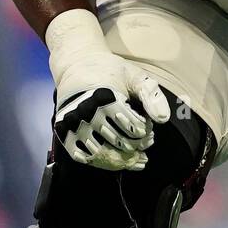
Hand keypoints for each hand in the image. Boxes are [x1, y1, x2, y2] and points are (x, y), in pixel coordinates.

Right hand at [46, 10, 169, 170]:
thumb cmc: (110, 70)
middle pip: (120, 143)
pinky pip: (84, 157)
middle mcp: (85, 111)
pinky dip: (102, 162)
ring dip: (123, 158)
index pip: (133, 128)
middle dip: (138, 145)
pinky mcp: (64, 132)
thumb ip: (151, 94)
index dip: (146, 131)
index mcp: (104, 96)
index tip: (149, 128)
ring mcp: (72, 124)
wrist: (77, 64)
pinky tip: (116, 159)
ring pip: (102, 154)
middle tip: (146, 141)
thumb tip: (163, 119)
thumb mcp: (134, 75)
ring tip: (136, 153)